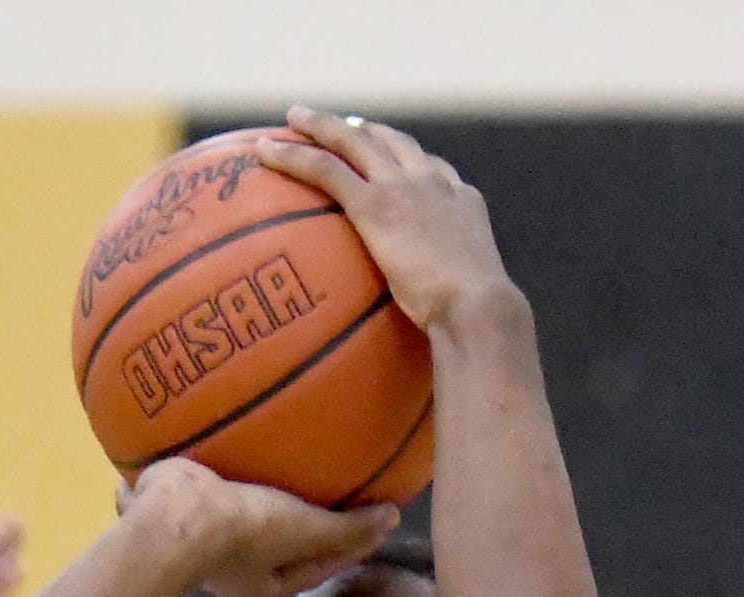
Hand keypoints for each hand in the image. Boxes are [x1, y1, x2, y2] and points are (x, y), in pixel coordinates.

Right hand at [123, 457, 396, 596]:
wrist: (173, 514)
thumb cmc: (242, 533)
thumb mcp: (306, 533)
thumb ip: (347, 530)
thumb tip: (391, 519)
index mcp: (255, 588)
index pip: (314, 568)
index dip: (347, 548)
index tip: (373, 526)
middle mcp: (224, 566)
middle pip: (275, 541)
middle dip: (300, 521)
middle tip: (330, 493)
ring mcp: (198, 533)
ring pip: (238, 508)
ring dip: (260, 488)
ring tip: (283, 457)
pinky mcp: (179, 502)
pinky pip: (209, 477)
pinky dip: (223, 458)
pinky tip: (238, 428)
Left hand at [257, 108, 516, 335]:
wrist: (478, 305)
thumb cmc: (474, 321)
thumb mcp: (462, 302)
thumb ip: (443, 299)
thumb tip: (434, 332)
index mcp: (459, 200)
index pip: (427, 166)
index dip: (400, 154)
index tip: (380, 148)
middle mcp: (432, 182)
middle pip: (389, 141)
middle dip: (359, 128)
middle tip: (333, 123)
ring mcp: (404, 187)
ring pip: (354, 141)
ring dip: (321, 126)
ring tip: (293, 118)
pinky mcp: (376, 204)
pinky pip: (326, 171)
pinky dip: (293, 157)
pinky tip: (265, 153)